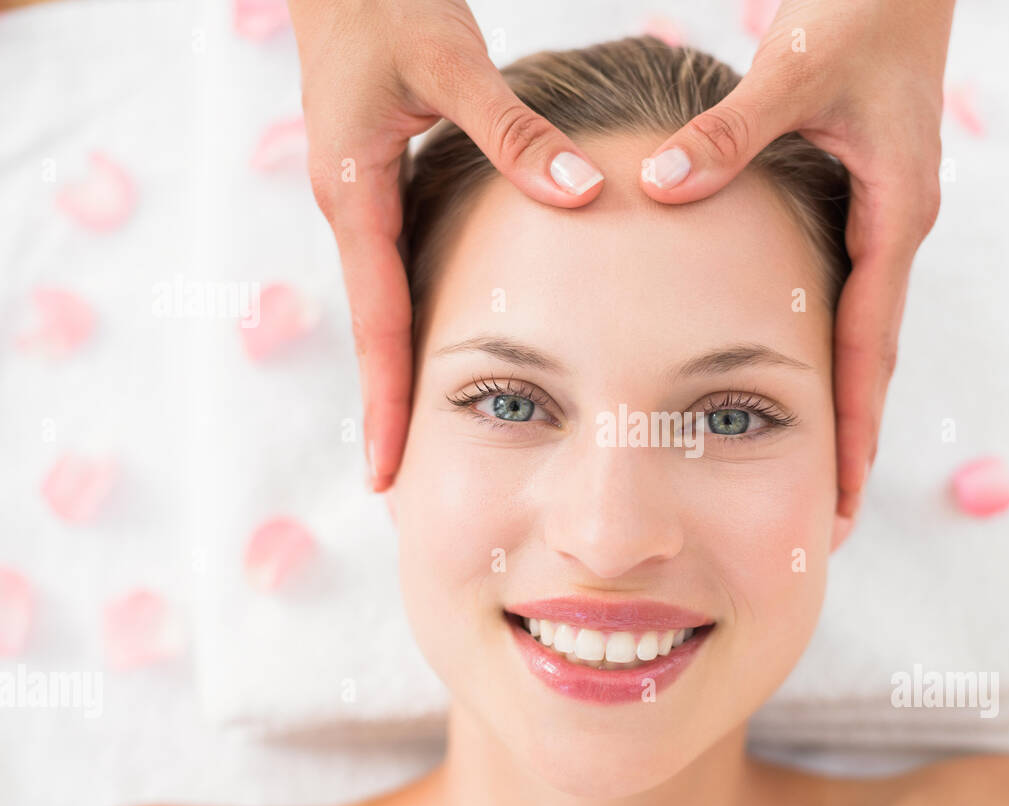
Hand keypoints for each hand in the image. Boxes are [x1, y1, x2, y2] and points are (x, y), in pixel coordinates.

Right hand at [287, 0, 605, 490]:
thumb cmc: (384, 2)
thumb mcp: (451, 62)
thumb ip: (516, 134)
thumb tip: (581, 198)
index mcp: (355, 194)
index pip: (377, 321)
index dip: (387, 400)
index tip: (387, 471)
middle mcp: (351, 208)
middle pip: (374, 328)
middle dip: (386, 404)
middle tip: (399, 480)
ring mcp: (360, 197)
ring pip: (384, 300)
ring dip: (400, 366)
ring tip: (422, 431)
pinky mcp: (377, 180)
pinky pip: (398, 263)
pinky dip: (418, 312)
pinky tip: (443, 337)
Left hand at [638, 0, 954, 539]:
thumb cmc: (860, 11)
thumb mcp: (793, 68)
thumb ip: (728, 136)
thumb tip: (659, 189)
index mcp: (890, 213)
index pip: (869, 343)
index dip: (854, 422)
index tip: (844, 494)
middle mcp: (894, 227)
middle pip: (874, 356)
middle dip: (857, 435)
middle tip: (836, 512)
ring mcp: (885, 218)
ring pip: (864, 329)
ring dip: (846, 398)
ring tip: (823, 468)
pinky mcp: (868, 201)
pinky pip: (848, 291)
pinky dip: (830, 344)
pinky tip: (800, 372)